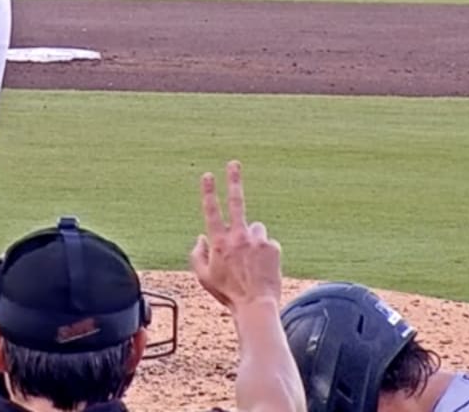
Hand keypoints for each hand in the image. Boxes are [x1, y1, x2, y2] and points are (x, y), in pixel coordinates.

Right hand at [190, 160, 283, 311]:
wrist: (256, 305)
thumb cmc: (227, 293)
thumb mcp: (204, 277)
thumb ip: (196, 255)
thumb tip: (200, 237)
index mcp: (218, 242)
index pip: (211, 211)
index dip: (208, 191)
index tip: (208, 175)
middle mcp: (237, 237)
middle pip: (236, 202)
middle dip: (233, 180)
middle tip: (234, 163)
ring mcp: (256, 240)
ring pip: (255, 228)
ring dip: (252, 238)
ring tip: (252, 261)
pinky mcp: (272, 246)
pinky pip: (267, 242)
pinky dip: (265, 251)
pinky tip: (262, 267)